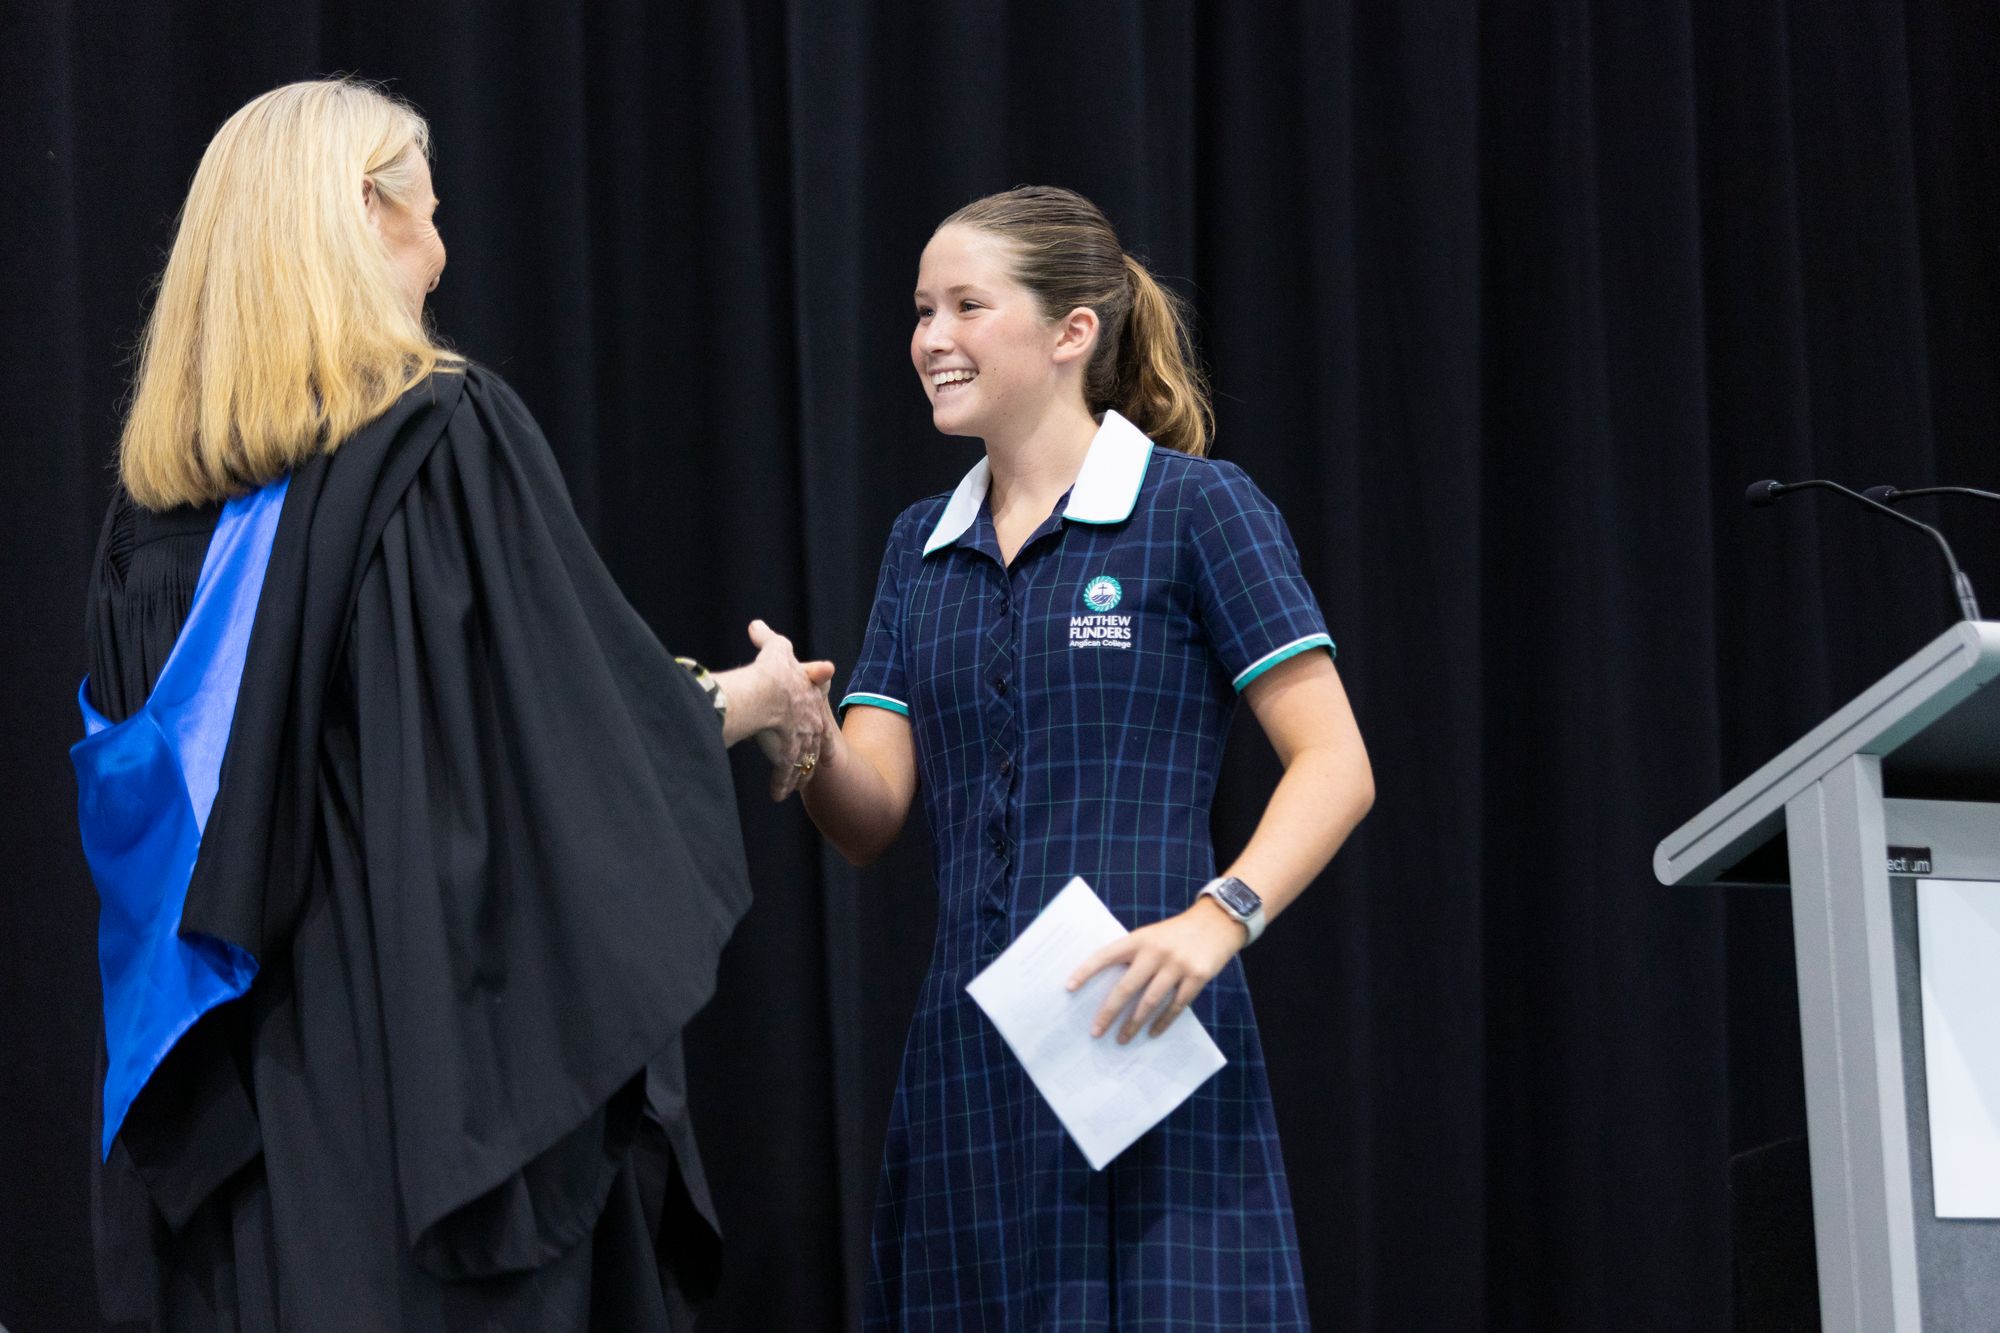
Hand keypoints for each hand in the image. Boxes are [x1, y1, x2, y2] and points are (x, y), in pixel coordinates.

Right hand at [743, 619, 834, 800]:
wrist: (769, 693)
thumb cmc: (774, 670)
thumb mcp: (776, 649)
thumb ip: (767, 639)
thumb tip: (756, 625)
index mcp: (812, 702)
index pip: (819, 717)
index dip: (822, 730)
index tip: (824, 739)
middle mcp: (812, 725)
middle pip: (817, 745)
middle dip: (815, 756)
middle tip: (816, 766)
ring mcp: (801, 744)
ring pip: (804, 764)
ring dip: (799, 775)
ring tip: (796, 787)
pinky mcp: (786, 758)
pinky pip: (785, 776)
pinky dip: (781, 786)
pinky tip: (778, 796)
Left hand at [1065, 898, 1245, 1041]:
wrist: (1217, 922)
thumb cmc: (1176, 933)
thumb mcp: (1152, 936)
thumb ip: (1134, 956)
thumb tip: (1112, 989)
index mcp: (1139, 939)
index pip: (1106, 955)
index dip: (1086, 971)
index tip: (1069, 988)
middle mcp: (1155, 951)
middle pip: (1126, 987)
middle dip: (1109, 1012)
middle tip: (1096, 1032)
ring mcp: (1177, 965)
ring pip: (1149, 1001)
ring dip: (1133, 1024)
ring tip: (1122, 1039)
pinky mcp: (1196, 977)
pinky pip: (1176, 1006)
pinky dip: (1162, 1022)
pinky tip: (1152, 1032)